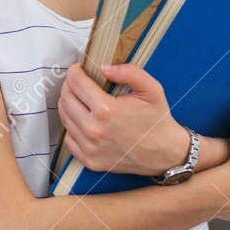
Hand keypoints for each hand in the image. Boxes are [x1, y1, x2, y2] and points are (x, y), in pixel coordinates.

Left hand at [58, 60, 190, 177]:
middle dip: (69, 85)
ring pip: (64, 118)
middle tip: (78, 82)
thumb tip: (103, 68)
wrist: (165, 154)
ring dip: (69, 104)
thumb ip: (129, 72)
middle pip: (65, 99)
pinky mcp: (89, 161)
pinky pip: (69, 138)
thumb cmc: (157, 120)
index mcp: (106, 110)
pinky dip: (72, 126)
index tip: (79, 69)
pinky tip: (84, 119)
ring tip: (81, 98)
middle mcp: (93, 130)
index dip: (74, 72)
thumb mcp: (151, 89)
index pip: (75, 83)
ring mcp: (89, 148)